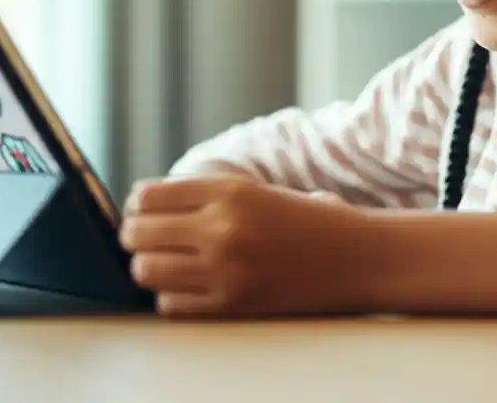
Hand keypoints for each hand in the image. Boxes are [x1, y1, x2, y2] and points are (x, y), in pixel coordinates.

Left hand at [120, 177, 372, 316]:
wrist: (361, 256)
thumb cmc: (310, 221)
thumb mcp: (258, 192)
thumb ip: (207, 197)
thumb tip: (146, 208)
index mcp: (229, 191)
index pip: (148, 196)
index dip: (137, 206)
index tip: (142, 212)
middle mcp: (222, 228)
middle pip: (138, 234)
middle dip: (135, 238)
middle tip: (144, 240)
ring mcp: (226, 269)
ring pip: (147, 272)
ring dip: (149, 268)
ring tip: (164, 265)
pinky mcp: (233, 305)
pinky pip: (171, 306)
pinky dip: (171, 299)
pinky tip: (187, 289)